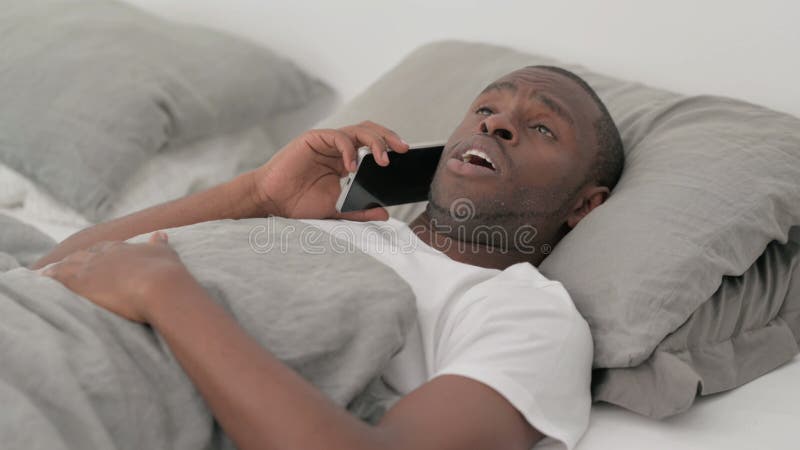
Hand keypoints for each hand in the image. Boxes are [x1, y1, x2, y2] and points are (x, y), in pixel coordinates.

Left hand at [42, 232, 195, 322]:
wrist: (161, 287)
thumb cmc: (167, 273)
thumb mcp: (166, 254)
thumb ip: (159, 244)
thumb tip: (161, 234)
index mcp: (123, 248)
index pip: (104, 249)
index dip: (97, 253)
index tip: (92, 258)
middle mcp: (104, 254)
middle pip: (83, 255)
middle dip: (74, 259)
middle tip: (65, 264)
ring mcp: (92, 267)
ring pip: (68, 264)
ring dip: (58, 268)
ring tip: (47, 273)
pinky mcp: (81, 282)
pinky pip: (58, 278)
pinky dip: (50, 278)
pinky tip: (42, 279)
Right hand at [252, 121, 409, 220]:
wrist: (271, 203)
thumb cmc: (299, 204)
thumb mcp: (336, 210)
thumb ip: (359, 210)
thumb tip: (385, 213)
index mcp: (346, 161)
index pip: (373, 146)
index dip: (390, 147)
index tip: (406, 158)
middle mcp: (339, 148)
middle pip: (370, 132)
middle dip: (389, 137)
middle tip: (403, 150)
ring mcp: (327, 142)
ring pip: (358, 130)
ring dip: (375, 142)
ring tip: (384, 159)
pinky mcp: (313, 139)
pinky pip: (339, 137)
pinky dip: (350, 150)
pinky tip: (352, 167)